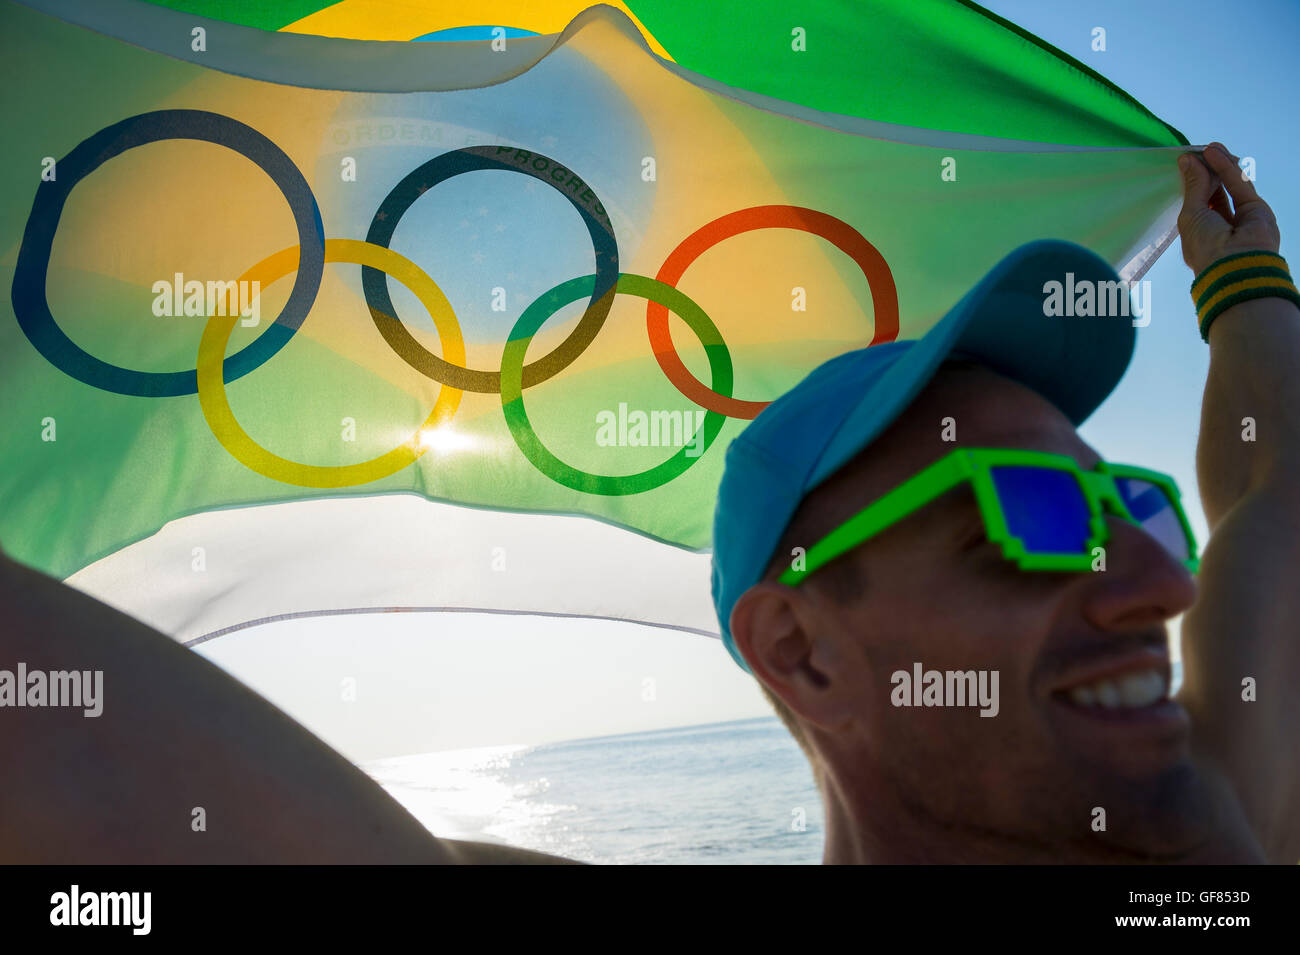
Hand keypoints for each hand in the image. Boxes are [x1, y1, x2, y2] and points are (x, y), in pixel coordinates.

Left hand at [1177, 142, 1279, 275]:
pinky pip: (1239, 185)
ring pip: (1228, 186)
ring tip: (1208, 147)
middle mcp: (1220, 226)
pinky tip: (1215, 153)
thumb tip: (1187, 160)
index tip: (1185, 163)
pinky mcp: (1256, 209)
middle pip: (1213, 192)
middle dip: (1205, 172)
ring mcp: (1240, 218)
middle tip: (1196, 151)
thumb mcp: (1191, 213)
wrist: (1236, 265)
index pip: (1196, 203)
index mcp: (1199, 234)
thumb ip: (1193, 186)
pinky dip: (1227, 169)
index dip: (1192, 183)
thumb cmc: (1205, 247)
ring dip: (1218, 165)